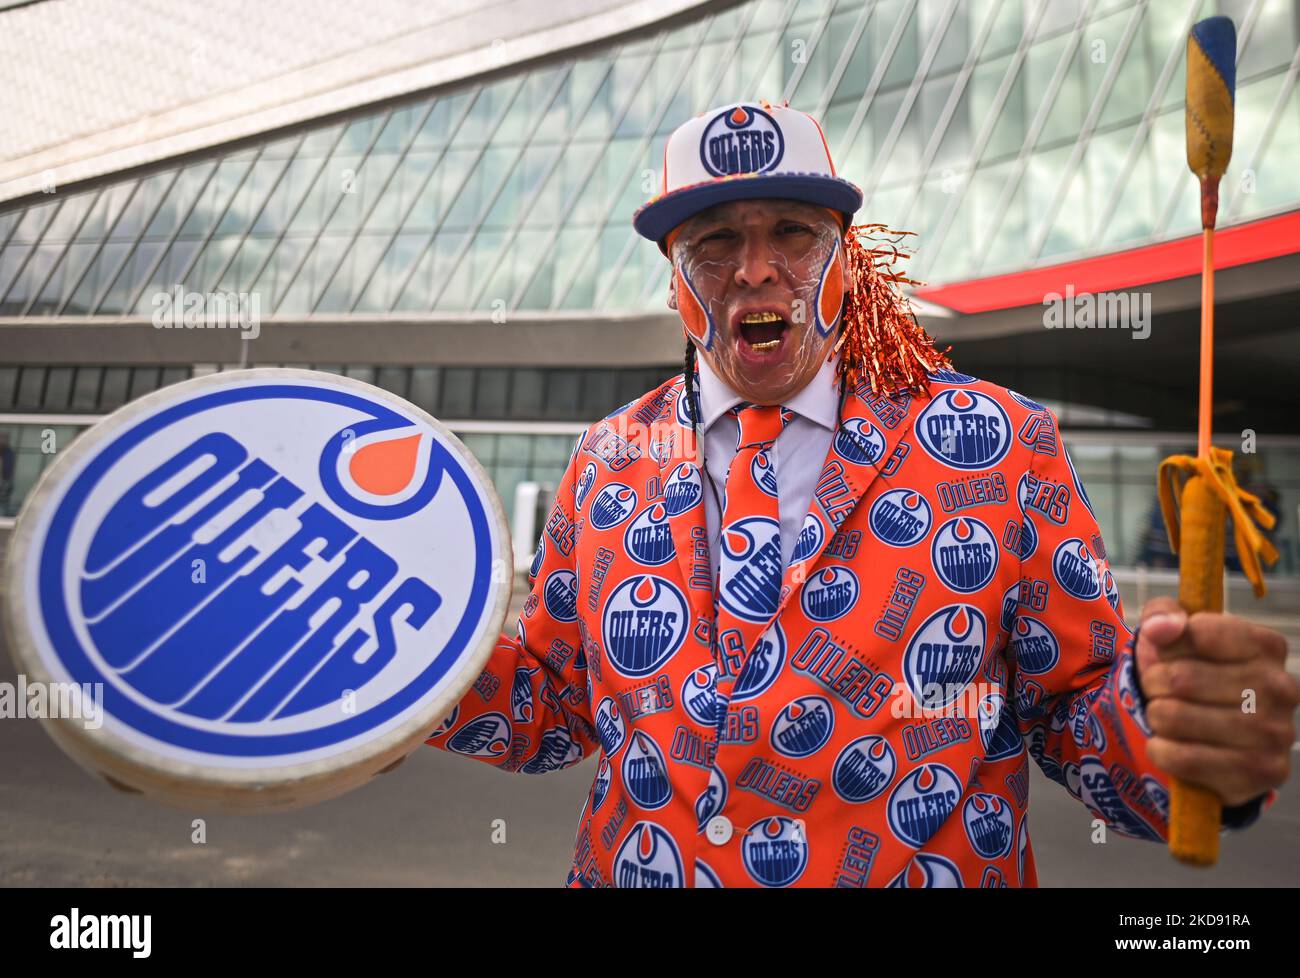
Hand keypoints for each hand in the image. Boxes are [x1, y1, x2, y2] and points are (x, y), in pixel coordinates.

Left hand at [1135, 596, 1298, 806]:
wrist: (1206, 739)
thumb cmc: (1190, 675)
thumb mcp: (1172, 635)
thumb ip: (1163, 615)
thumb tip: (1162, 628)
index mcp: (1266, 646)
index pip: (1198, 632)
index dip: (1168, 646)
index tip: (1171, 656)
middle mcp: (1281, 688)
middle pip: (1179, 678)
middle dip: (1154, 685)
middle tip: (1161, 693)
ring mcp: (1275, 734)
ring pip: (1175, 718)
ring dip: (1156, 718)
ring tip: (1168, 718)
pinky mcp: (1260, 773)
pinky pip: (1181, 758)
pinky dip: (1161, 751)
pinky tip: (1172, 746)